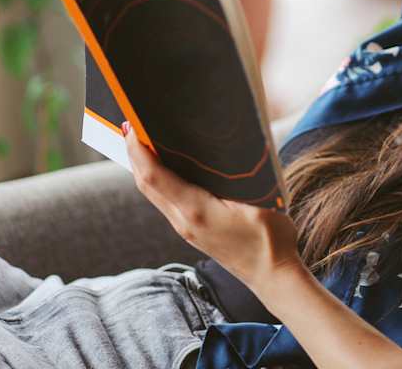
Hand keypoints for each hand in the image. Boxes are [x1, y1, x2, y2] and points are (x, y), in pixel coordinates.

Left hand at [122, 121, 303, 292]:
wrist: (271, 275)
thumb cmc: (270, 238)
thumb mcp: (258, 201)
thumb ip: (235, 177)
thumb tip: (217, 148)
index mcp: (196, 211)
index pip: (154, 176)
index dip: (139, 150)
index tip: (132, 126)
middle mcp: (183, 221)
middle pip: (146, 184)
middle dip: (134, 153)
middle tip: (130, 125)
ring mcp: (185, 229)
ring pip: (152, 194)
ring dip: (142, 167)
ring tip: (142, 140)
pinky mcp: (190, 231)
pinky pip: (164, 201)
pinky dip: (156, 180)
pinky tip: (163, 167)